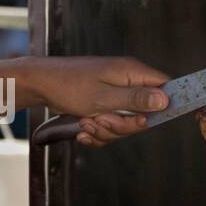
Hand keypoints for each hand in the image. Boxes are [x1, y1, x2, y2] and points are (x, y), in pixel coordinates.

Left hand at [29, 55, 169, 145]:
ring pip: (125, 123)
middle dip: (122, 125)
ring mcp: (115, 95)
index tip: (144, 120)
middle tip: (102, 120)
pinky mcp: (104, 106)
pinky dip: (97, 132)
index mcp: (132, 73)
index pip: (165, 88)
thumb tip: (165, 100)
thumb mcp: (104, 97)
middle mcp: (127, 82)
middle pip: (144, 114)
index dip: (162, 107)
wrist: (40, 85)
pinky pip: (110, 126)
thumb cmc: (69, 86)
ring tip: (86, 123)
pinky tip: (82, 130)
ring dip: (105, 131)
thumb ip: (136, 99)